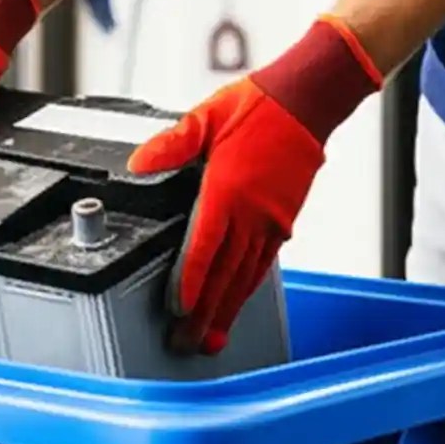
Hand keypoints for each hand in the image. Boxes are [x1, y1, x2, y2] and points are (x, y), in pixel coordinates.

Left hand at [128, 16, 381, 354]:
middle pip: (224, 274)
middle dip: (204, 312)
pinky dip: (247, 288)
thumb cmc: (255, 108)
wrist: (306, 101)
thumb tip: (138, 163)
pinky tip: (236, 303)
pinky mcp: (283, 221)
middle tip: (186, 343)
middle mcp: (252, 214)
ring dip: (227, 309)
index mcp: (227, 192)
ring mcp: (270, 221)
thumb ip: (170, 145)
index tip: (177, 309)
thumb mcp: (204, 118)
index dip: (190, 282)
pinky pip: (262, 263)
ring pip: (245, 276)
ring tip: (212, 338)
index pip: (204, 248)